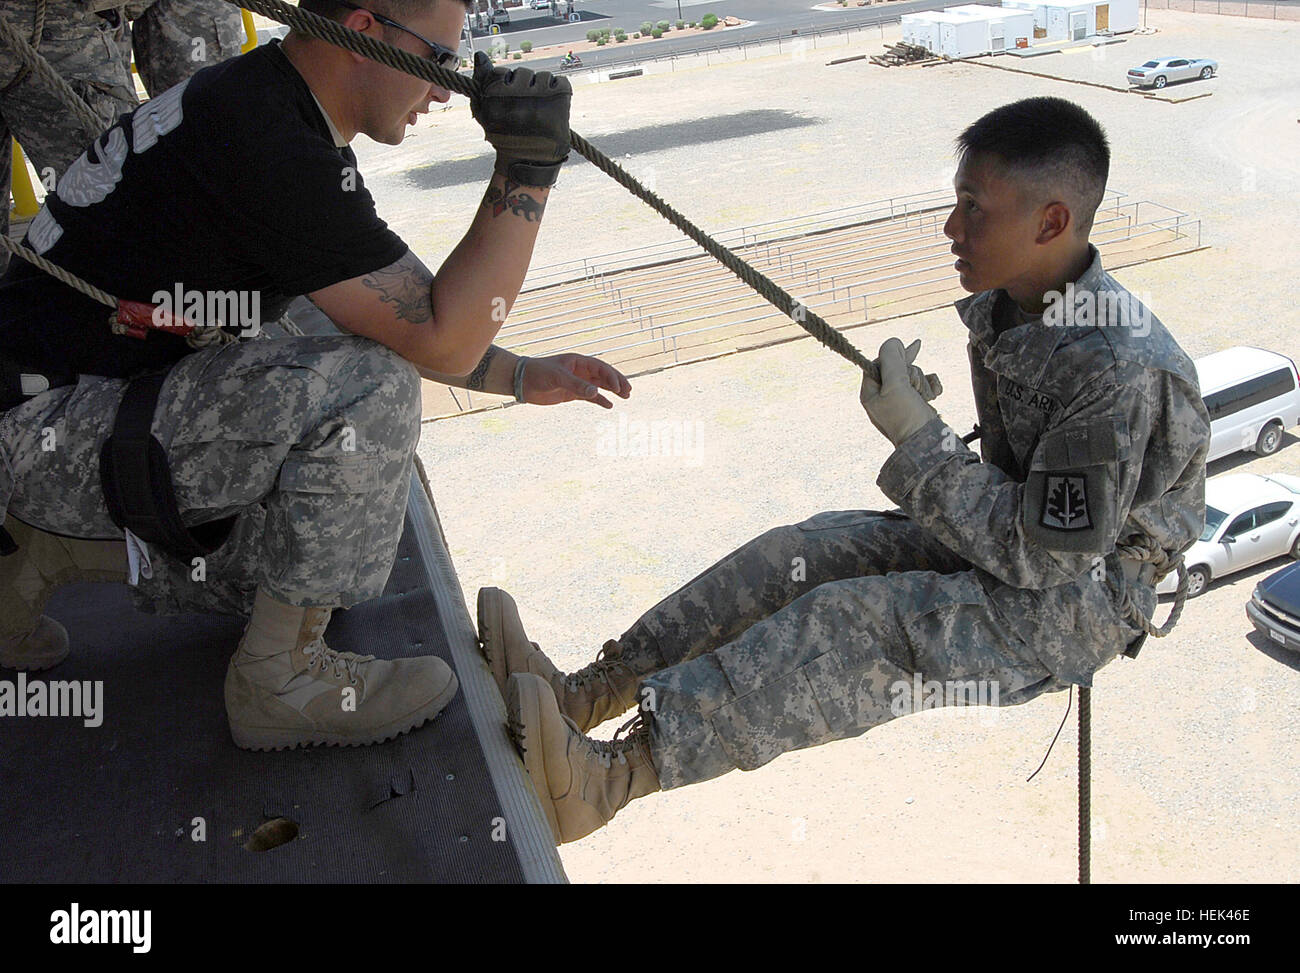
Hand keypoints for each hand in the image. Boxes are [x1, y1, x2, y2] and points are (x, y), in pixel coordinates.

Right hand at [471, 51, 570, 186]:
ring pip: (541, 76)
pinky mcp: (559, 99)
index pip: (501, 72)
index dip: (505, 86)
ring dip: (542, 90)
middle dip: (524, 88)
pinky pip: (560, 82)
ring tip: (539, 110)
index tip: (509, 103)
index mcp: (495, 93)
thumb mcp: (484, 111)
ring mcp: (539, 95)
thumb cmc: (503, 137)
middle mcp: (517, 92)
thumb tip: (480, 55)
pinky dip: (558, 92)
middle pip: (522, 73)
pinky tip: (552, 107)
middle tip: (525, 110)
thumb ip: (480, 81)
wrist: (527, 164)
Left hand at [521, 353, 630, 407]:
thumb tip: (596, 392)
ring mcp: (577, 382)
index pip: (600, 367)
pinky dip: (600, 400)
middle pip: (604, 375)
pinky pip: (590, 396)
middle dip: (617, 382)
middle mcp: (580, 371)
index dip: (611, 376)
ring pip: (599, 386)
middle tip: (629, 391)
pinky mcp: (571, 393)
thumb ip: (576, 385)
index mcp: (578, 361)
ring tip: (626, 397)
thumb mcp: (558, 377)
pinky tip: (609, 405)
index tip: (618, 387)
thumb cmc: (538, 373)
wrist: (522, 381)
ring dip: (612, 391)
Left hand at [860, 338, 940, 445]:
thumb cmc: (906, 417)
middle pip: (899, 367)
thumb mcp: (895, 385)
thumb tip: (893, 342)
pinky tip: (934, 397)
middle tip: (914, 388)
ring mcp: (901, 400)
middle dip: (912, 374)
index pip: (880, 361)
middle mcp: (883, 396)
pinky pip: (926, 384)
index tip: (911, 354)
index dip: (895, 357)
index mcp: (870, 392)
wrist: (928, 443)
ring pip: (914, 375)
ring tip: (923, 398)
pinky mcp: (917, 404)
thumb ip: (891, 360)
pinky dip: (932, 388)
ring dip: (923, 383)